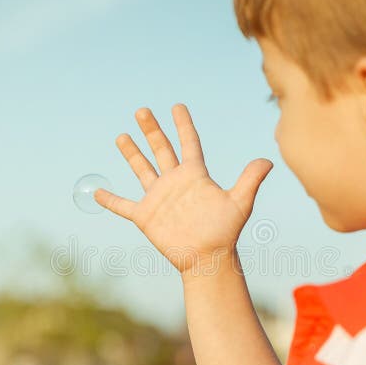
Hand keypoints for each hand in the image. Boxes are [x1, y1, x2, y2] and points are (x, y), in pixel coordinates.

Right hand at [94, 104, 272, 276]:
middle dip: (152, 130)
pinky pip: (123, 205)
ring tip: (123, 136)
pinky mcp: (146, 216)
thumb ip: (250, 180)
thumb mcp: (239, 203)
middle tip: (143, 110)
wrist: (207, 258)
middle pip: (161, 150)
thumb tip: (268, 161)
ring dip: (132, 153)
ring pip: (142, 170)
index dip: (183, 125)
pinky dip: (110, 199)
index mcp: (195, 175)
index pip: (188, 143)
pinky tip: (96, 191)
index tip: (177, 106)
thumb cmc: (225, 232)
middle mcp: (175, 182)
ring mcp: (159, 198)